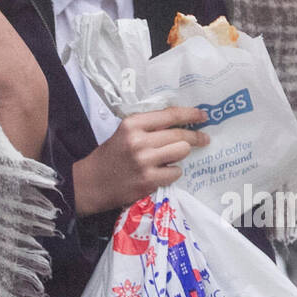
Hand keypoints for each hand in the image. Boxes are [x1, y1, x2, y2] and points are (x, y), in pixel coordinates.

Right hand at [71, 106, 209, 216]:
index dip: (190, 114)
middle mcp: (139, 141)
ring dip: (180, 154)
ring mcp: (144, 162)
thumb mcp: (125, 133)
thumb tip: (180, 122)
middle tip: (204, 138)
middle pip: (179, 134)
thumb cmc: (111, 155)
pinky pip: (175, 172)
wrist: (92, 182)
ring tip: (173, 156)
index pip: (169, 115)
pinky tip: (162, 172)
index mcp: (132, 124)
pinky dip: (173, 172)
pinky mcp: (148, 181)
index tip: (203, 115)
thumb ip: (148, 126)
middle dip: (195, 136)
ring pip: (181, 151)